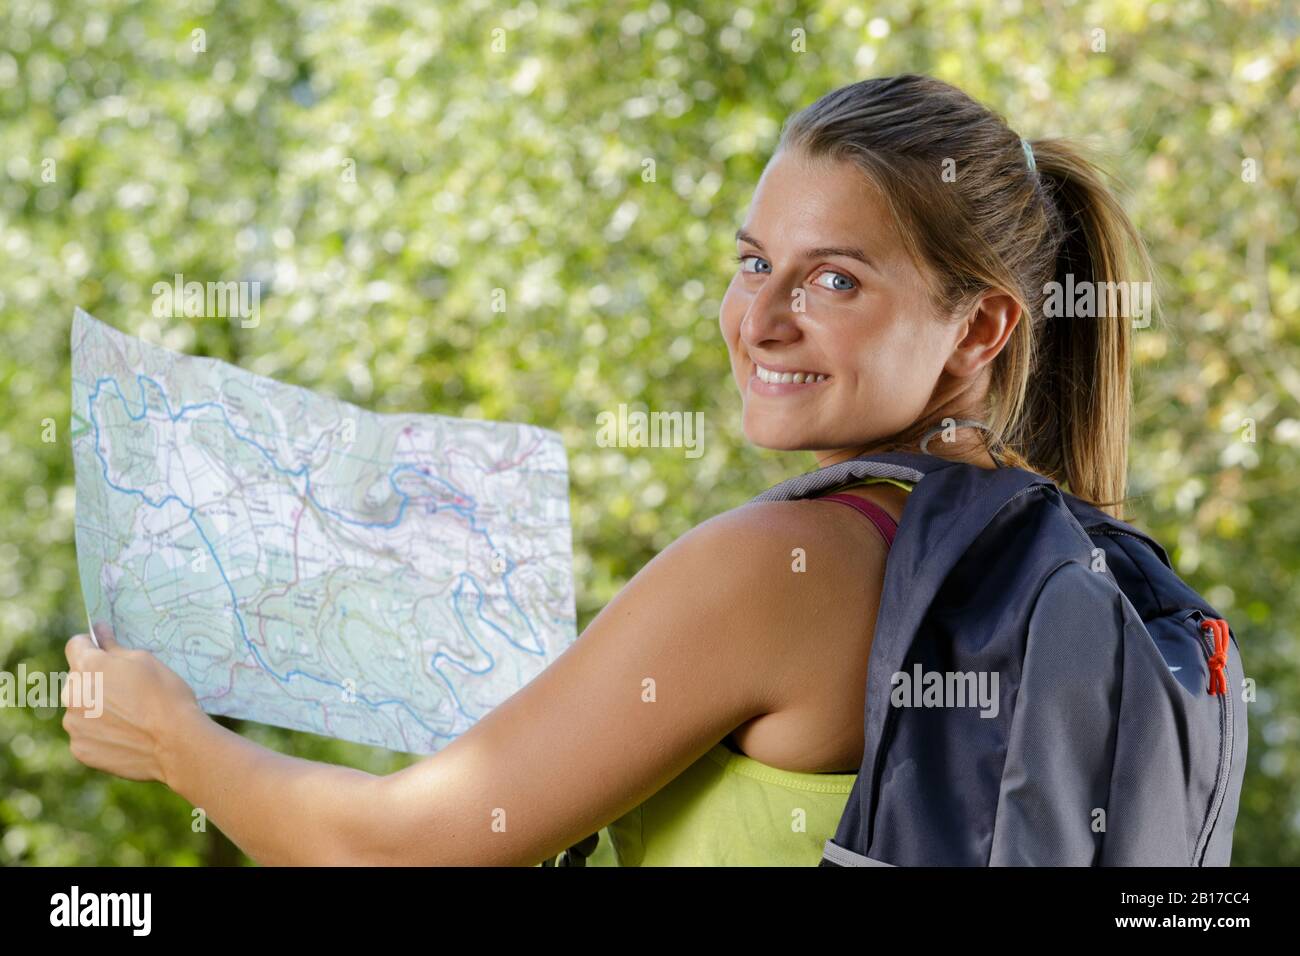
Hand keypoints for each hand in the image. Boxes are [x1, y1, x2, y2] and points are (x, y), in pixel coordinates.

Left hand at [62, 623, 202, 784]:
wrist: (175, 743)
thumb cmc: (166, 695)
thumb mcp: (145, 661)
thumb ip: (114, 647)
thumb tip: (99, 631)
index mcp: (89, 666)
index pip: (76, 645)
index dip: (92, 646)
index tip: (106, 653)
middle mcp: (73, 694)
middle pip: (78, 679)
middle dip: (96, 680)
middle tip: (127, 690)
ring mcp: (74, 724)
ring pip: (80, 708)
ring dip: (96, 708)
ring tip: (129, 717)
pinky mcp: (80, 749)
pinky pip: (85, 734)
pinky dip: (100, 733)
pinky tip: (125, 735)